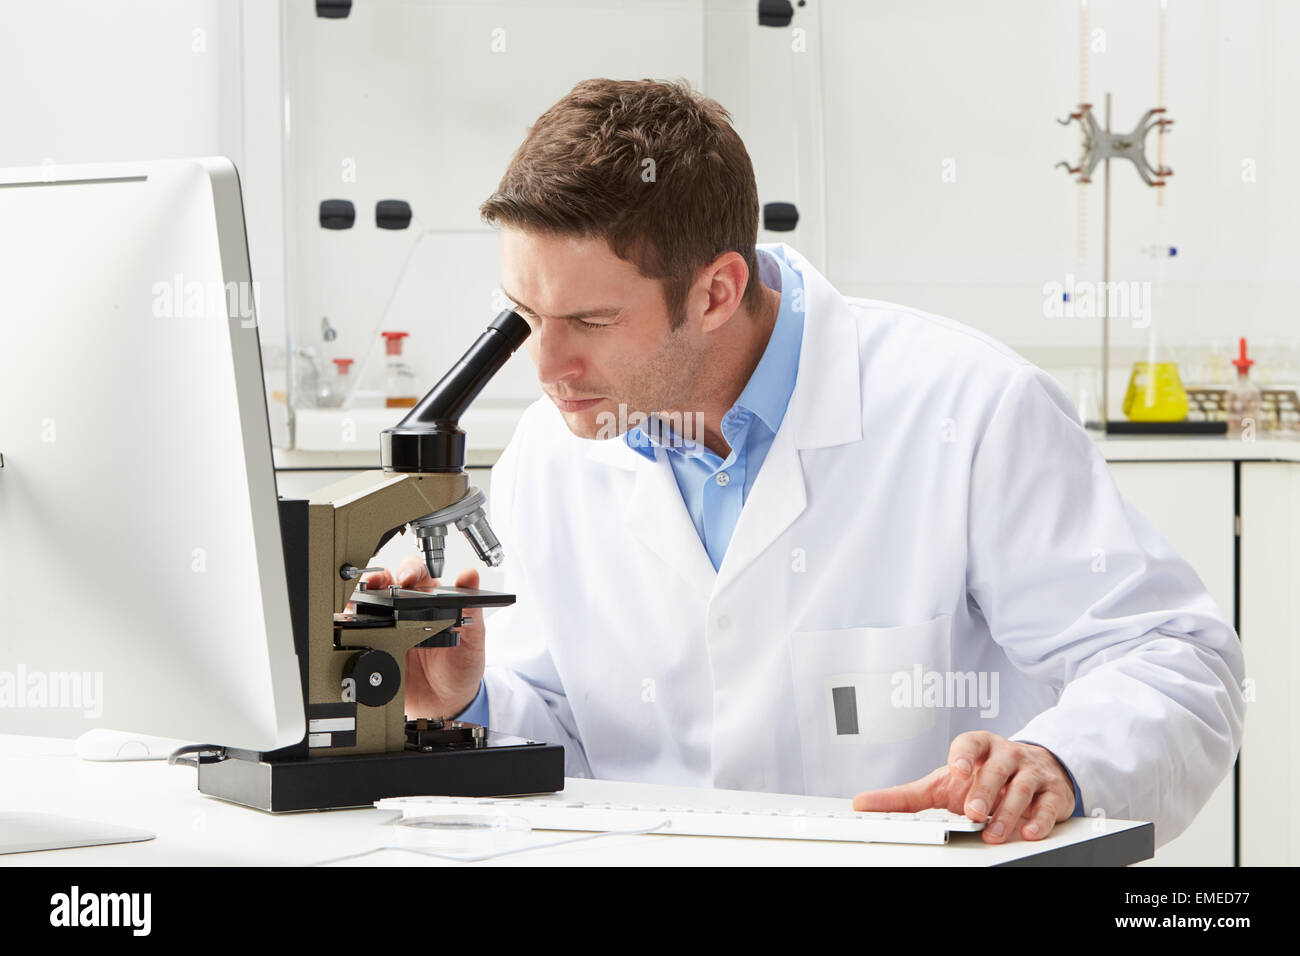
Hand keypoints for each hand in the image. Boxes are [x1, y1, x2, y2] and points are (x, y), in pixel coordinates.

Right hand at [347, 556, 486, 719]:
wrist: (447, 703)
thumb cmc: (461, 666)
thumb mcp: (473, 636)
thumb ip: (471, 607)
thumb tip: (471, 575)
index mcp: (431, 601)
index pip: (417, 575)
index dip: (409, 569)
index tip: (407, 576)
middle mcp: (407, 612)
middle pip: (386, 583)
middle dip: (378, 578)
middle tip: (378, 585)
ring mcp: (389, 630)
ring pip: (369, 604)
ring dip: (361, 598)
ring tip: (360, 602)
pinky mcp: (377, 648)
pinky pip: (360, 633)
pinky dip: (352, 625)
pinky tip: (353, 625)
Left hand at [851, 731, 1076, 842]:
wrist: (1036, 771)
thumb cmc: (983, 778)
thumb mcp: (943, 783)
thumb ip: (905, 796)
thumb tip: (862, 804)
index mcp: (979, 747)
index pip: (971, 742)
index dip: (964, 754)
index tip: (957, 769)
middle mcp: (1007, 755)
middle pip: (998, 767)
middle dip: (986, 790)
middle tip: (973, 812)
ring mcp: (1032, 773)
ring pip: (1023, 787)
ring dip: (1009, 811)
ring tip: (994, 832)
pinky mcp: (1053, 793)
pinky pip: (1049, 804)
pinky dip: (1040, 818)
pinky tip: (1029, 831)